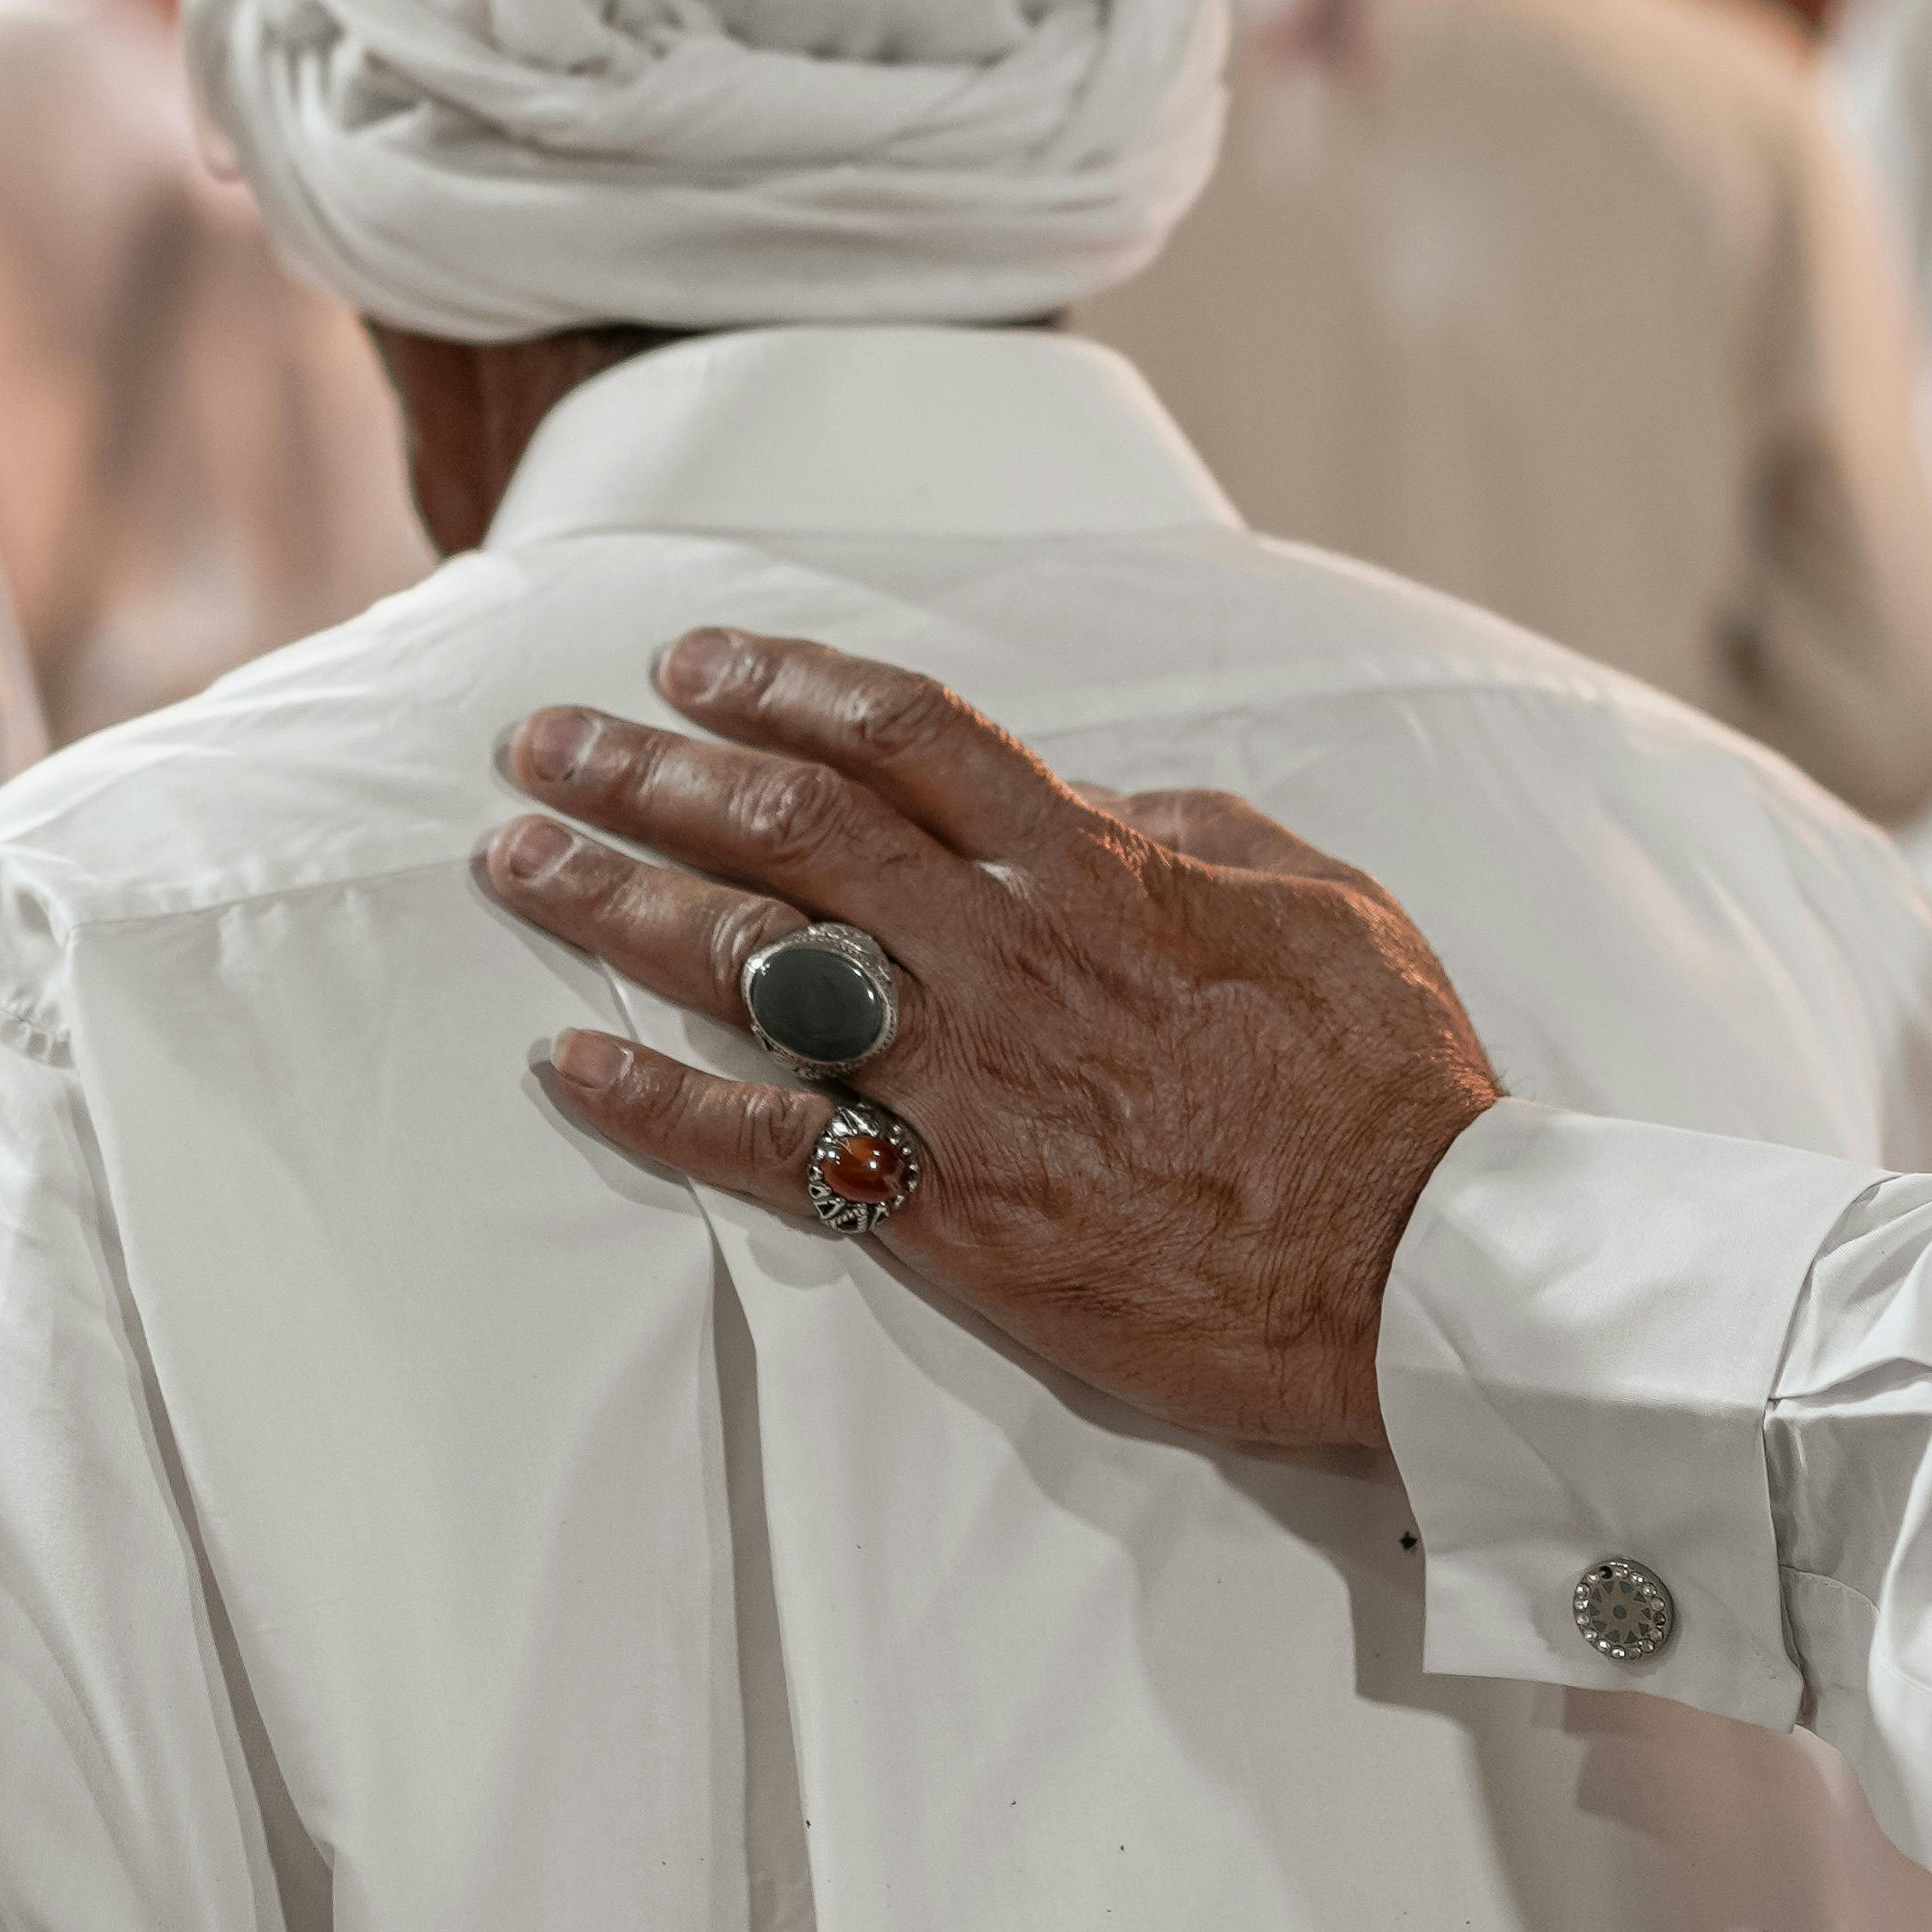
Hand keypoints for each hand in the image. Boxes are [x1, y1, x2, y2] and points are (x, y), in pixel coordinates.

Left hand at [481, 634, 1504, 1454]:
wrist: (1414, 1268)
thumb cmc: (1387, 1090)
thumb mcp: (1319, 903)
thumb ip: (1189, 836)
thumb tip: (1104, 801)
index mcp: (1100, 867)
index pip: (906, 735)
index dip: (784, 683)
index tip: (693, 662)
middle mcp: (1011, 953)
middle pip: (790, 824)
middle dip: (648, 770)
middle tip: (543, 743)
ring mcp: (971, 1081)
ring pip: (752, 963)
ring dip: (613, 901)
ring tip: (517, 861)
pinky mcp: (952, 1209)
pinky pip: (769, 1147)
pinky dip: (655, 1104)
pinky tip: (566, 1068)